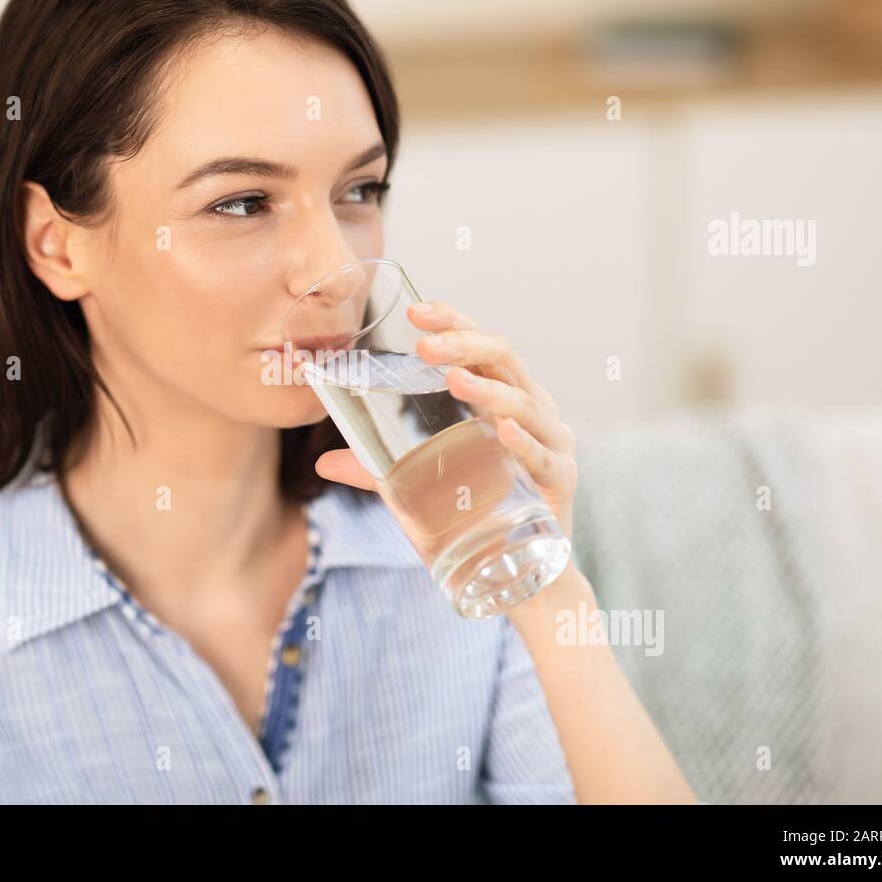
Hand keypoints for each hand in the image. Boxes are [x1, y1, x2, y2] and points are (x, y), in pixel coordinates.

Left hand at [313, 300, 578, 540]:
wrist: (520, 569)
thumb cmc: (474, 509)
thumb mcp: (420, 482)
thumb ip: (375, 470)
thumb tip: (321, 461)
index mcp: (500, 394)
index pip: (478, 344)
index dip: (452, 321)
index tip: (415, 313)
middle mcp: (532, 407)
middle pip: (503, 359)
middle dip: (465, 346)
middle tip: (425, 348)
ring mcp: (551, 441)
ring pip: (525, 403)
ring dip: (488, 390)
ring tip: (454, 380)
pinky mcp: (560, 480)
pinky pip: (544, 457)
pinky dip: (524, 442)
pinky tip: (503, 432)